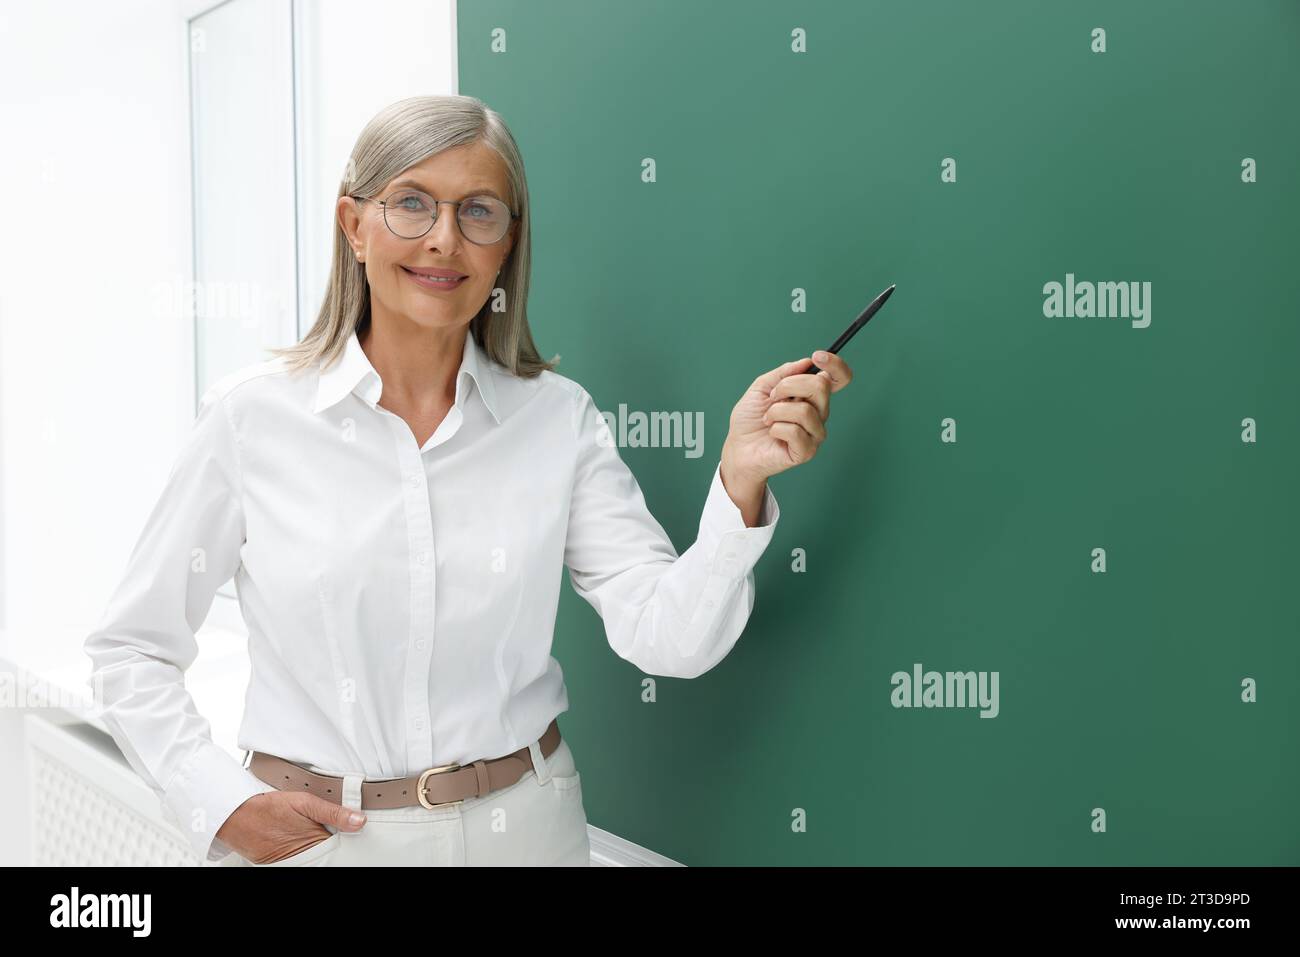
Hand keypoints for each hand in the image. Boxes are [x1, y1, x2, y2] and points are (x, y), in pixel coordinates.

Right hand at [217, 789, 367, 863]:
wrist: (234, 815)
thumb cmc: (268, 807)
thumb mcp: (304, 802)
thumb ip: (333, 812)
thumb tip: (359, 820)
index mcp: (315, 842)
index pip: (339, 846)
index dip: (345, 837)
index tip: (348, 831)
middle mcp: (302, 857)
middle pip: (325, 854)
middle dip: (327, 842)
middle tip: (318, 829)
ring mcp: (288, 863)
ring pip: (311, 858)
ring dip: (312, 847)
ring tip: (301, 832)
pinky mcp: (276, 865)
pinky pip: (294, 860)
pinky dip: (297, 851)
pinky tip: (291, 839)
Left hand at [721, 351, 852, 485]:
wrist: (738, 447)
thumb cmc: (750, 419)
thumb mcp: (762, 387)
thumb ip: (784, 373)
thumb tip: (806, 362)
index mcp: (811, 396)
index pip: (838, 379)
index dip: (835, 365)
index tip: (817, 356)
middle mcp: (818, 413)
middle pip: (821, 386)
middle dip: (788, 386)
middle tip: (772, 397)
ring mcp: (815, 433)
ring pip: (805, 410)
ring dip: (776, 411)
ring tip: (767, 419)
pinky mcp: (807, 451)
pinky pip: (795, 431)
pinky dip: (776, 428)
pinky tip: (772, 433)